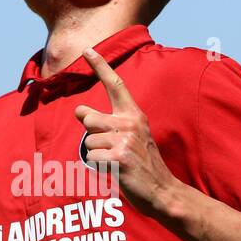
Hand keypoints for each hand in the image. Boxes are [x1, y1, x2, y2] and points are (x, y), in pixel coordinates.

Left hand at [73, 47, 180, 217]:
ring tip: (115, 161)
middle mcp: (130, 123)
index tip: (86, 50)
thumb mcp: (128, 137)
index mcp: (134, 114)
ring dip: (96, 154)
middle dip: (91, 134)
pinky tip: (116, 171)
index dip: (100, 66)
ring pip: (87, 142)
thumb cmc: (141, 163)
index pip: (115, 84)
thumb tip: (78, 111)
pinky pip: (91, 158)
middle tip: (110, 148)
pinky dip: (99, 167)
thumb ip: (105, 122)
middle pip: (88, 118)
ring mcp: (125, 140)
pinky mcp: (119, 157)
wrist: (162, 190)